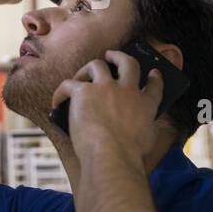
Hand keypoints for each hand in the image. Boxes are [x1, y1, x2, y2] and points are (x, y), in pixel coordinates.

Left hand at [51, 50, 164, 164]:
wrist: (111, 156)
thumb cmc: (129, 155)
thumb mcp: (148, 139)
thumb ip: (145, 125)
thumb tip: (140, 124)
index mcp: (145, 105)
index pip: (154, 86)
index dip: (154, 78)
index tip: (153, 73)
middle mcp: (127, 90)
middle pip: (127, 64)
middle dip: (119, 56)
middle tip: (112, 55)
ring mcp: (105, 88)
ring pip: (96, 65)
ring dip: (88, 69)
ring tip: (81, 75)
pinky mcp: (83, 92)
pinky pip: (69, 84)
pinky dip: (61, 92)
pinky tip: (57, 101)